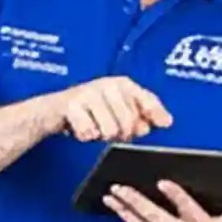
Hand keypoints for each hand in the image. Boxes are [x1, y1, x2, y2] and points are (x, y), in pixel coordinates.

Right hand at [53, 76, 172, 141]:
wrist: (55, 109)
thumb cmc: (91, 110)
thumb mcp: (118, 110)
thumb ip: (142, 116)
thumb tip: (165, 121)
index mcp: (123, 84)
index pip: (146, 99)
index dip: (156, 113)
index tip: (166, 124)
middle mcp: (108, 84)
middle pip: (129, 122)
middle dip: (123, 134)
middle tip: (111, 131)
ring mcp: (90, 93)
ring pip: (109, 130)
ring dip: (102, 136)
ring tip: (96, 127)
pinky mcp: (72, 104)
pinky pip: (88, 133)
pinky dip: (85, 136)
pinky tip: (82, 128)